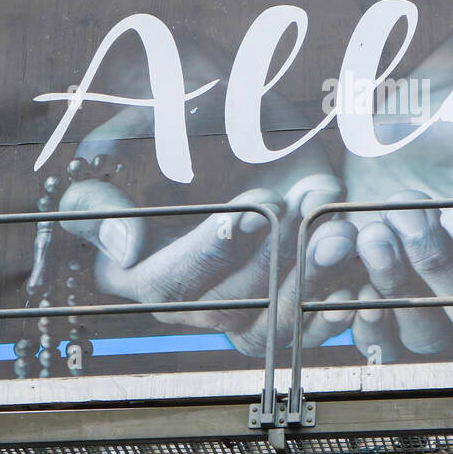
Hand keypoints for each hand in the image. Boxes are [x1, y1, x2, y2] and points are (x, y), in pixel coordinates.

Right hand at [50, 38, 357, 356]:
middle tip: (295, 207)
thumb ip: (101, 192)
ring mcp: (234, 311)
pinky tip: (351, 275)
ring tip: (329, 232)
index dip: (206, 255)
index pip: (163, 283)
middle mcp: (182, 303)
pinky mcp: (278, 307)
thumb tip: (126, 246)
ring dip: (306, 283)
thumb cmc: (184, 121)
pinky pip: (304, 335)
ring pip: (269, 327)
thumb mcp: (132, 138)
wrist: (246, 119)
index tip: (245, 216)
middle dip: (267, 259)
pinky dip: (330, 312)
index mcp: (132, 270)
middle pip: (224, 308)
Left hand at [341, 0, 452, 359]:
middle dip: (436, 264)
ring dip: (395, 286)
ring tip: (374, 232)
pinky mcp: (394, 295)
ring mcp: (441, 298)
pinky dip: (362, 319)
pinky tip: (351, 279)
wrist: (421, 112)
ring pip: (425, 335)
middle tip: (409, 204)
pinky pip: (382, 340)